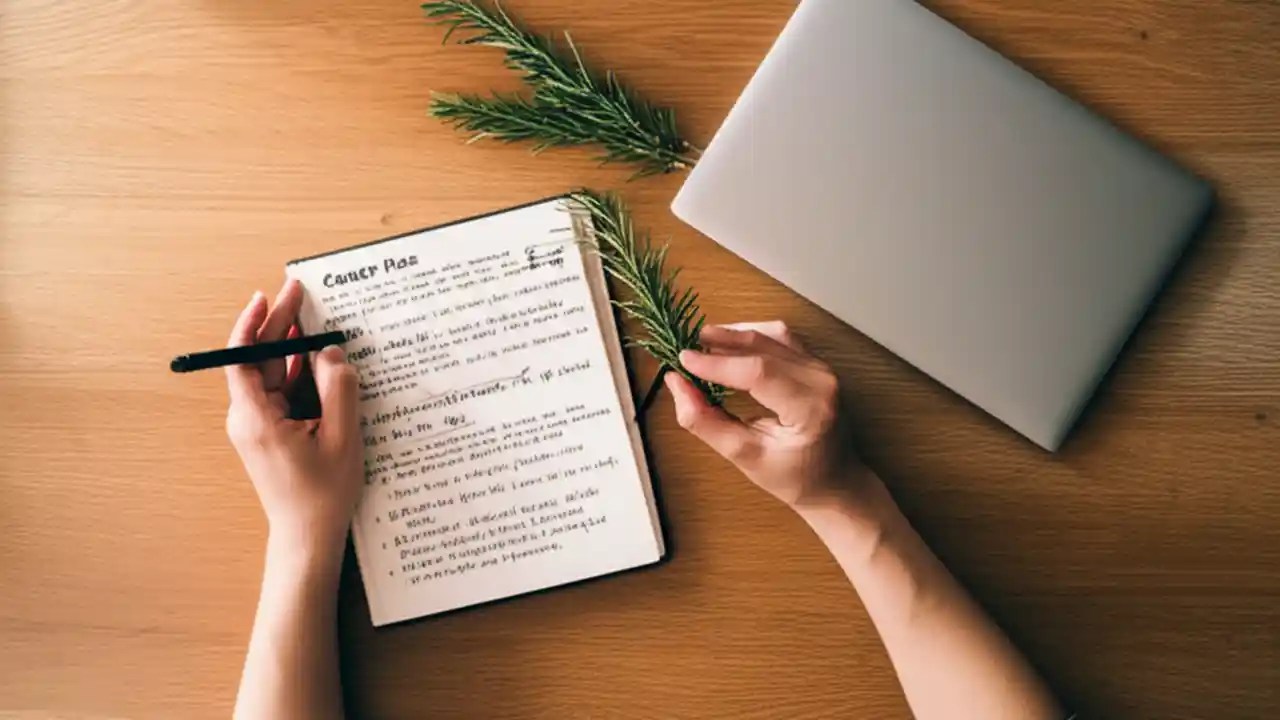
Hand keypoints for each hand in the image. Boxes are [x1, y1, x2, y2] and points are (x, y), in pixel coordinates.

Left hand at [224, 279, 362, 554]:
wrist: (307, 536)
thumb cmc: (323, 495)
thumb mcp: (342, 438)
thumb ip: (338, 390)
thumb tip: (332, 352)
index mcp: (257, 419)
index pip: (242, 359)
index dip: (252, 324)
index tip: (267, 297)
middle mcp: (249, 419)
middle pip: (260, 360)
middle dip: (279, 324)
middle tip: (299, 292)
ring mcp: (258, 426)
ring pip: (272, 374)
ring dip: (291, 346)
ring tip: (312, 315)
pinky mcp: (270, 432)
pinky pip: (282, 392)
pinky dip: (297, 370)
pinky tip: (316, 355)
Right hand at [666, 322, 865, 508]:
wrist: (835, 481)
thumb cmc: (795, 477)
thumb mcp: (745, 458)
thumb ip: (706, 422)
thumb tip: (677, 384)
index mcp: (810, 408)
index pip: (757, 372)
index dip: (716, 363)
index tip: (682, 361)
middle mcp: (822, 380)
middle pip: (763, 345)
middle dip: (719, 343)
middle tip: (684, 349)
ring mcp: (822, 368)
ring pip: (771, 334)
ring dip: (734, 335)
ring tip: (701, 345)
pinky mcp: (816, 363)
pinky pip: (780, 337)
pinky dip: (750, 336)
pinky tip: (728, 344)